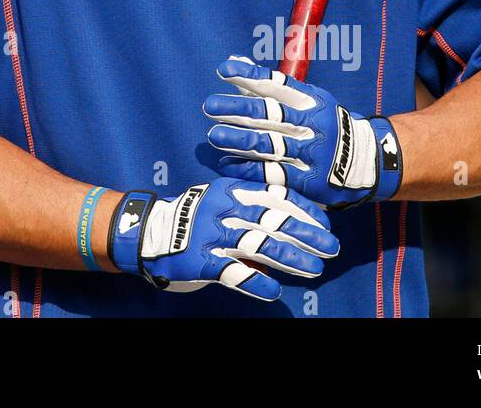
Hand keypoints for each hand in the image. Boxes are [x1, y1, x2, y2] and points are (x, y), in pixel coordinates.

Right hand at [108, 177, 338, 300]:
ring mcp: (211, 234)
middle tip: (331, 248)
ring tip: (314, 270)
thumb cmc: (195, 215)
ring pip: (260, 246)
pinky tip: (274, 291)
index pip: (277, 194)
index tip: (327, 224)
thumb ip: (254, 207)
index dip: (305, 210)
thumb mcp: (222, 199)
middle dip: (307, 235)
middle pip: (274, 220)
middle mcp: (223, 208)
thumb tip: (298, 222)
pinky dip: (257, 283)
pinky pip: (235, 273)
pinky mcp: (200, 260)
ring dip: (292, 259)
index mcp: (231, 188)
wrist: (149, 231)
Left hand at [203, 55, 402, 208]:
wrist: (367, 161)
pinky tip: (226, 163)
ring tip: (213, 135)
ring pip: (271, 144)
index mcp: (311, 100)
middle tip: (210, 106)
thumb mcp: (307, 99)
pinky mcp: (309, 180)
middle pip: (271, 115)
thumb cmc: (325, 123)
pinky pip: (274, 174)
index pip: (277, 84)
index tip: (223, 70)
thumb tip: (235, 61)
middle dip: (238, 110)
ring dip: (239, 140)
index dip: (249, 76)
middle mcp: (312, 124)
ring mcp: (312, 153)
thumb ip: (269, 84)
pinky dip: (248, 168)